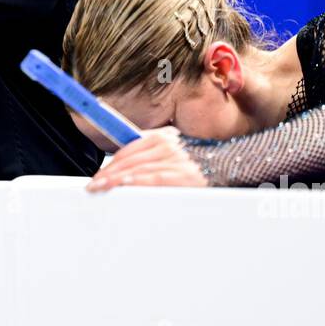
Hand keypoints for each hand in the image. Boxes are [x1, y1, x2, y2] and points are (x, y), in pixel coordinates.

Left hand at [86, 127, 209, 191]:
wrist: (230, 164)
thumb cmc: (200, 162)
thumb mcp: (175, 150)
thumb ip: (153, 154)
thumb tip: (128, 167)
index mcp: (163, 137)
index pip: (130, 147)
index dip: (112, 161)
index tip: (100, 172)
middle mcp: (167, 145)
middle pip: (129, 158)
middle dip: (109, 173)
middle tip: (94, 185)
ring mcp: (174, 159)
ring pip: (137, 168)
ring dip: (115, 179)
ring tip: (101, 188)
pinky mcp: (182, 175)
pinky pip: (153, 177)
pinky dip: (136, 181)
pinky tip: (123, 185)